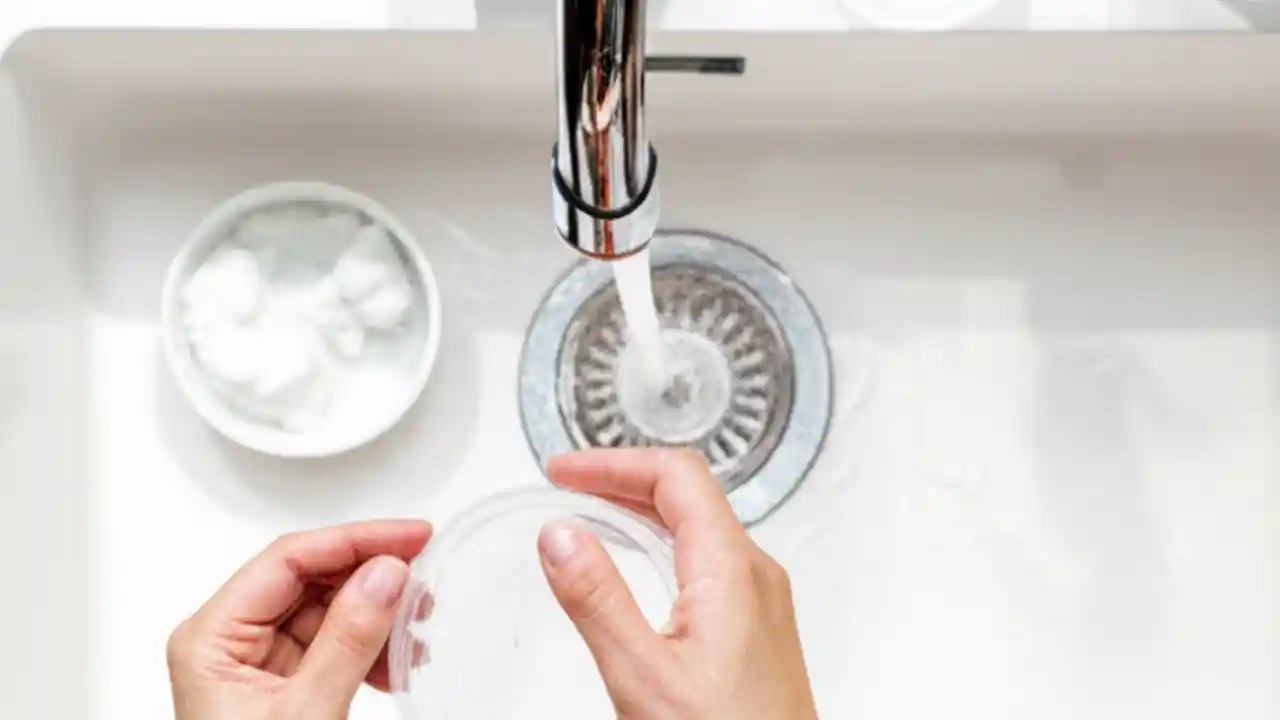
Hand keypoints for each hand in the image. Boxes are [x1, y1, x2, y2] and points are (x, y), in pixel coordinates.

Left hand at [167, 520, 431, 719]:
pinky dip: (371, 646)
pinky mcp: (284, 686)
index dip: (354, 540)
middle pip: (308, 578)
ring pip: (326, 608)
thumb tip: (385, 573)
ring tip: (418, 624)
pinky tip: (398, 658)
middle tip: (425, 573)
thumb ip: (348, 639)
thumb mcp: (307, 715)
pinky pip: (333, 642)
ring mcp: (257, 664)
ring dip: (378, 613)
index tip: (410, 536)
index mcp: (211, 638)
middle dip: (371, 576)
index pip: (288, 558)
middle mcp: (229, 643)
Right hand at [538, 449, 817, 719]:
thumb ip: (597, 598)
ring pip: (699, 527)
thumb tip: (560, 535)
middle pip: (689, 493)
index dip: (613, 461)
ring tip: (591, 512)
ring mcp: (760, 602)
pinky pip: (707, 561)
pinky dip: (662, 545)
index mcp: (732, 569)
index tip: (562, 469)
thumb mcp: (643, 675)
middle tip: (568, 483)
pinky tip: (635, 567)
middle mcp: (755, 576)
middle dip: (623, 478)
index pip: (675, 475)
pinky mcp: (757, 630)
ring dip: (642, 510)